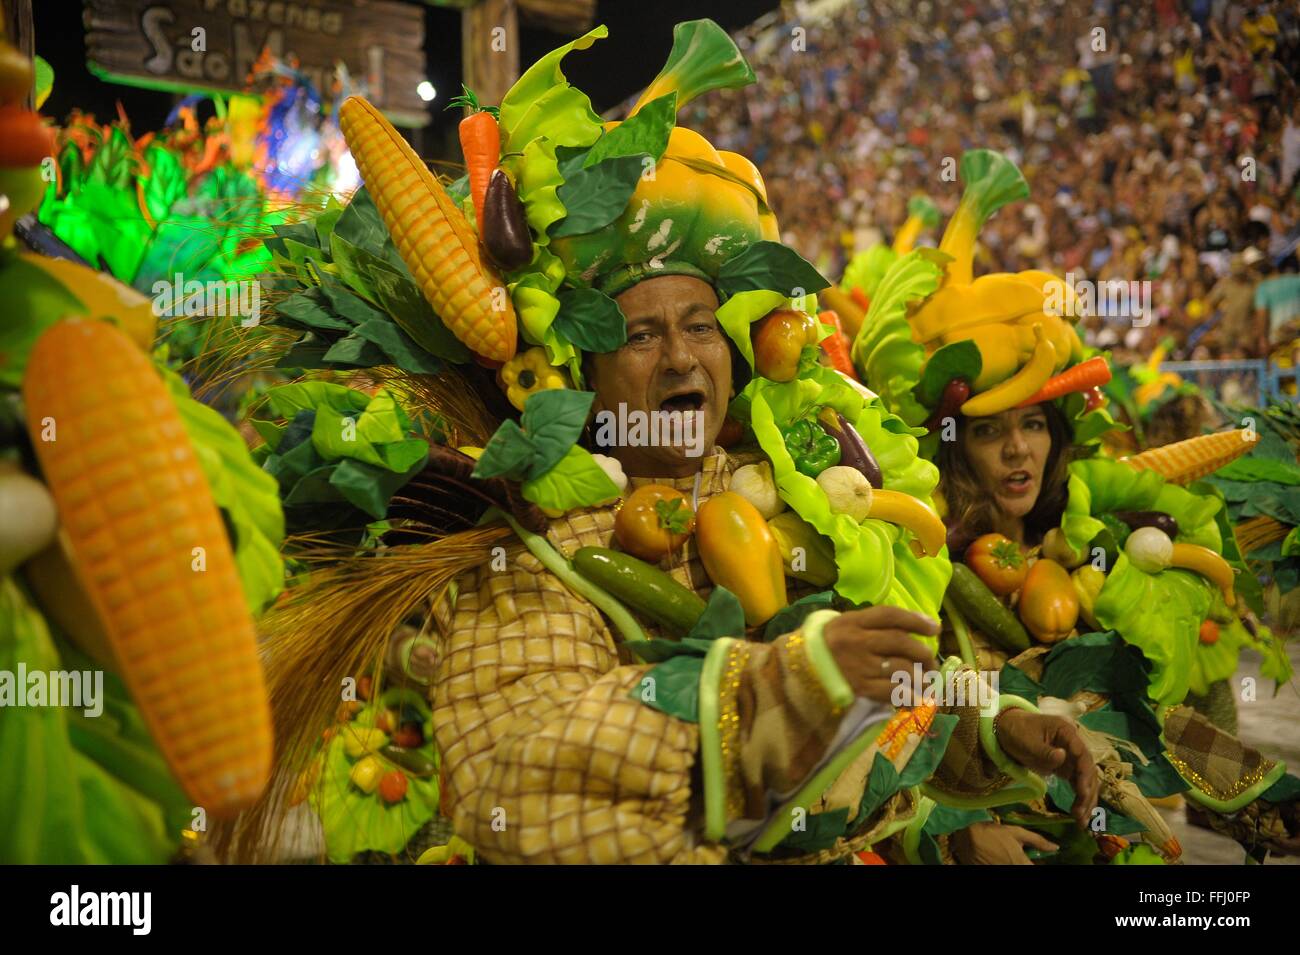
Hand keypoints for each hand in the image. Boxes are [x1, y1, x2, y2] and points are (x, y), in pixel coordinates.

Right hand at [823, 607, 938, 703]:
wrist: (802, 669)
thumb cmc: (831, 644)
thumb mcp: (847, 625)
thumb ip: (876, 625)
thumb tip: (917, 628)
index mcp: (853, 622)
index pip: (890, 616)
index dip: (916, 620)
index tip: (934, 628)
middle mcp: (856, 642)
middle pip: (899, 642)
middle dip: (922, 653)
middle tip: (930, 663)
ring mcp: (858, 666)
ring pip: (900, 668)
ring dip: (920, 676)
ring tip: (926, 681)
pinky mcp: (859, 689)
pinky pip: (891, 692)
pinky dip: (908, 695)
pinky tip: (916, 697)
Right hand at [951, 821, 1057, 864]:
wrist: (966, 837)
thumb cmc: (992, 832)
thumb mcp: (1015, 832)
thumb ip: (1037, 840)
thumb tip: (1056, 847)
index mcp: (1022, 863)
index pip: (1038, 869)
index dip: (1040, 864)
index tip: (1040, 859)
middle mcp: (1014, 870)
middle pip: (1027, 868)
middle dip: (1027, 863)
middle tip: (1021, 856)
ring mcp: (1002, 872)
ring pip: (1017, 869)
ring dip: (1016, 863)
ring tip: (1009, 856)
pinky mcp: (991, 872)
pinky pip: (1004, 870)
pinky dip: (1006, 864)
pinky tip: (1001, 858)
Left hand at [996, 709, 1098, 827]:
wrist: (1006, 730)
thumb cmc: (1016, 732)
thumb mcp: (1026, 741)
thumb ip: (1044, 751)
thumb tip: (1062, 756)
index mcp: (1067, 732)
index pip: (1082, 755)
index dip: (1084, 774)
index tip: (1082, 793)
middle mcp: (1074, 745)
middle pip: (1088, 770)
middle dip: (1087, 794)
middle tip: (1081, 815)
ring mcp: (1071, 757)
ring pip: (1086, 780)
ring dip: (1086, 800)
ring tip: (1081, 821)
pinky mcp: (1066, 768)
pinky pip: (1077, 784)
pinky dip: (1079, 798)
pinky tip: (1079, 813)